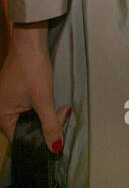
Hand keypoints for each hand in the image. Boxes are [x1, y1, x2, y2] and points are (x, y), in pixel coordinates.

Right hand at [0, 21, 68, 151]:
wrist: (30, 40)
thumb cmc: (32, 67)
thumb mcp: (44, 98)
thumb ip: (50, 124)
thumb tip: (55, 147)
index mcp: (1, 116)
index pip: (21, 138)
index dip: (41, 138)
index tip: (58, 133)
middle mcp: (1, 110)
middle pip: (26, 128)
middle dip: (46, 124)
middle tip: (63, 114)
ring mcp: (8, 100)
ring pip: (29, 118)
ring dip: (46, 115)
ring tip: (61, 109)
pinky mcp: (16, 93)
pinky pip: (29, 108)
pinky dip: (42, 108)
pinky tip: (54, 104)